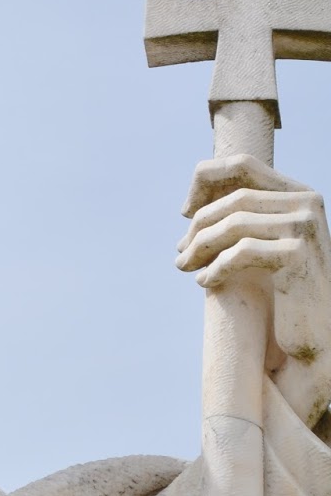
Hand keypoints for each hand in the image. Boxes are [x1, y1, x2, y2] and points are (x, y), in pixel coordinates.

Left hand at [176, 155, 330, 425]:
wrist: (320, 330)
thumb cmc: (286, 288)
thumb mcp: (264, 244)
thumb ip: (240, 218)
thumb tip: (189, 208)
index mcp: (299, 193)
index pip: (242, 164)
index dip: (204, 180)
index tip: (185, 212)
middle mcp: (308, 202)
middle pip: (233, 199)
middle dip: (198, 226)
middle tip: (179, 253)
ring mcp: (305, 227)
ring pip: (233, 224)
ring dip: (199, 247)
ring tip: (183, 266)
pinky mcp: (298, 254)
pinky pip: (240, 252)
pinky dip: (215, 267)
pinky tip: (205, 283)